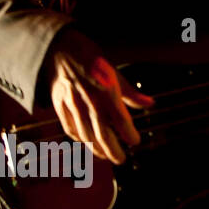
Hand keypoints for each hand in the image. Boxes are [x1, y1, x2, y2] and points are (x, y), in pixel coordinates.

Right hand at [43, 28, 153, 163]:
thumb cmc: (92, 59)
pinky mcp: (58, 105)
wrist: (60, 49)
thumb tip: (150, 104)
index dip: (128, 133)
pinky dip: (78, 137)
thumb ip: (130, 93)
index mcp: (105, 92)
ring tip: (105, 155)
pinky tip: (86, 142)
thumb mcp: (115, 73)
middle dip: (112, 149)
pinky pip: (69, 127)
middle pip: (101, 132)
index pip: (120, 120)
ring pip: (85, 133)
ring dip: (95, 147)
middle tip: (120, 159)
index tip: (135, 142)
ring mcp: (72, 105)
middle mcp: (88, 101)